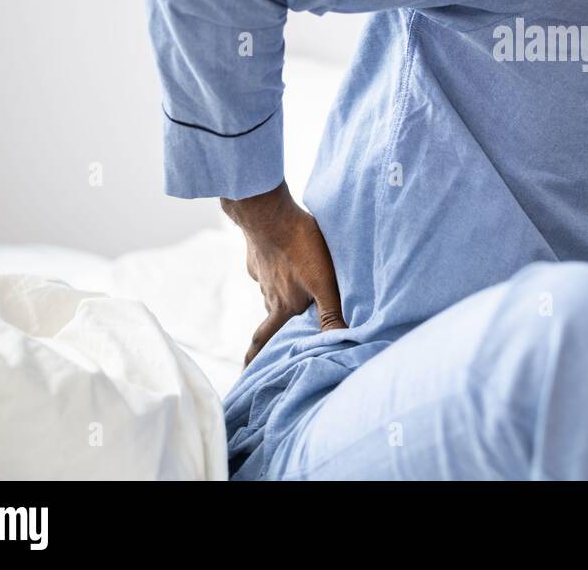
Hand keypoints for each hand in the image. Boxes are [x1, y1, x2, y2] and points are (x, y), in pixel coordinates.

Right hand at [220, 180, 347, 366]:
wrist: (267, 212)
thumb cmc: (299, 246)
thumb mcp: (323, 281)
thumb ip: (331, 312)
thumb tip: (341, 341)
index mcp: (282, 306)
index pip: (264, 341)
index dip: (255, 360)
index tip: (247, 375)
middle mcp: (268, 294)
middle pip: (267, 320)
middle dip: (266, 336)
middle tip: (263, 347)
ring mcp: (262, 274)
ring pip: (270, 295)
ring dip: (277, 303)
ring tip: (289, 303)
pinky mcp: (260, 255)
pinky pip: (268, 271)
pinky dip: (275, 274)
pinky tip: (284, 265)